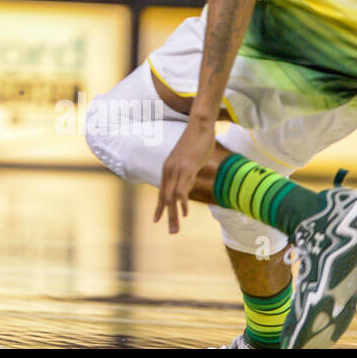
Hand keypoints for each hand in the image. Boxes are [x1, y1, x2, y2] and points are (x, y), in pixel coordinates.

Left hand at [154, 116, 215, 233]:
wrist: (199, 125)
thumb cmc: (196, 141)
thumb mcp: (190, 161)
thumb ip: (187, 174)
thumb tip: (187, 185)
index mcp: (168, 169)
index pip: (162, 192)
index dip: (160, 207)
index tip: (157, 220)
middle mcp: (169, 170)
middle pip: (166, 197)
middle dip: (167, 216)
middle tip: (170, 232)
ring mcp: (177, 169)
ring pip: (172, 196)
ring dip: (174, 215)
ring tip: (175, 229)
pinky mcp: (187, 167)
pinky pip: (182, 187)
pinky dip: (182, 201)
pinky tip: (183, 213)